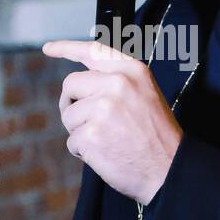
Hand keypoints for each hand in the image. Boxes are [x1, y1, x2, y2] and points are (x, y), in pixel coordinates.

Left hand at [42, 39, 183, 205]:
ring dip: (80, 131)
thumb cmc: (157, 137)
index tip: (48, 48)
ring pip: (68, 115)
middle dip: (72, 103)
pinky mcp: (91, 135)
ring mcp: (103, 109)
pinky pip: (72, 141)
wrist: (171, 171)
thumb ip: (117, 82)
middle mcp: (117, 84)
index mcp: (132, 71)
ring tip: (107, 141)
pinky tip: (106, 155)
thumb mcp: (146, 95)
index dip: (66, 48)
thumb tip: (80, 82)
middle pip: (71, 84)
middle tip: (88, 122)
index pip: (93, 51)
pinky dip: (83, 152)